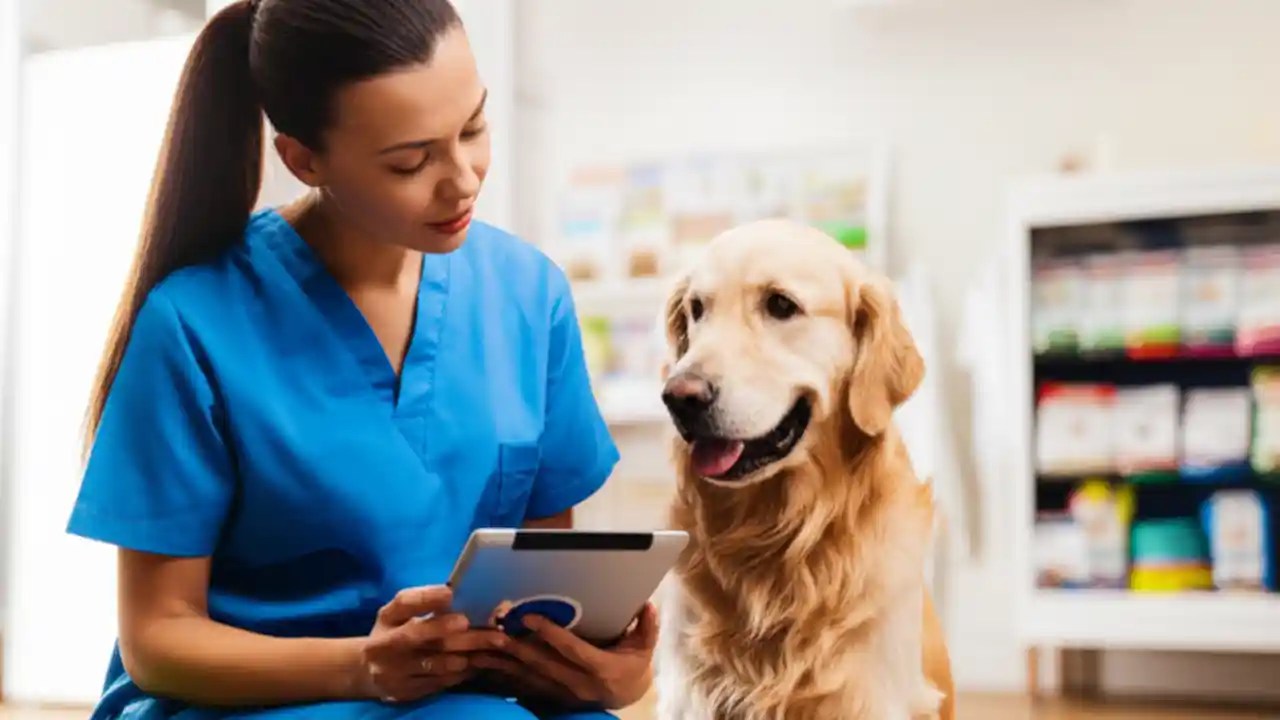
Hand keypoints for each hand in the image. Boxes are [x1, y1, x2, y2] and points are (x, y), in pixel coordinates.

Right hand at [354, 586, 508, 702]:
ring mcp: (394, 672)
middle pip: (415, 635)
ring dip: (465, 652)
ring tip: (492, 643)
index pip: (403, 603)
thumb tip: (459, 594)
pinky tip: (480, 662)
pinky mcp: (406, 691)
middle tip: (471, 622)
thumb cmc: (395, 634)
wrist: (369, 671)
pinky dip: (463, 672)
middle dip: (444, 628)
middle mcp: (384, 645)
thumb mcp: (399, 615)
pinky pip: (440, 681)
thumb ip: (423, 604)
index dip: (425, 598)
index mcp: (387, 618)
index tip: (449, 593)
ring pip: (434, 663)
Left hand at [474, 602, 657, 709]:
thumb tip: (647, 605)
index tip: (529, 617)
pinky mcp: (555, 698)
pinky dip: (508, 677)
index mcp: (601, 668)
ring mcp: (565, 694)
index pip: (571, 649)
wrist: (627, 694)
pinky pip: (527, 688)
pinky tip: (490, 665)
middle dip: (518, 647)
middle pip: (544, 664)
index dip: (550, 633)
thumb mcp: (645, 646)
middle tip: (497, 629)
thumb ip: (647, 626)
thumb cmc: (634, 664)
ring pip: (532, 678)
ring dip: (508, 663)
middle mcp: (580, 683)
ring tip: (487, 645)